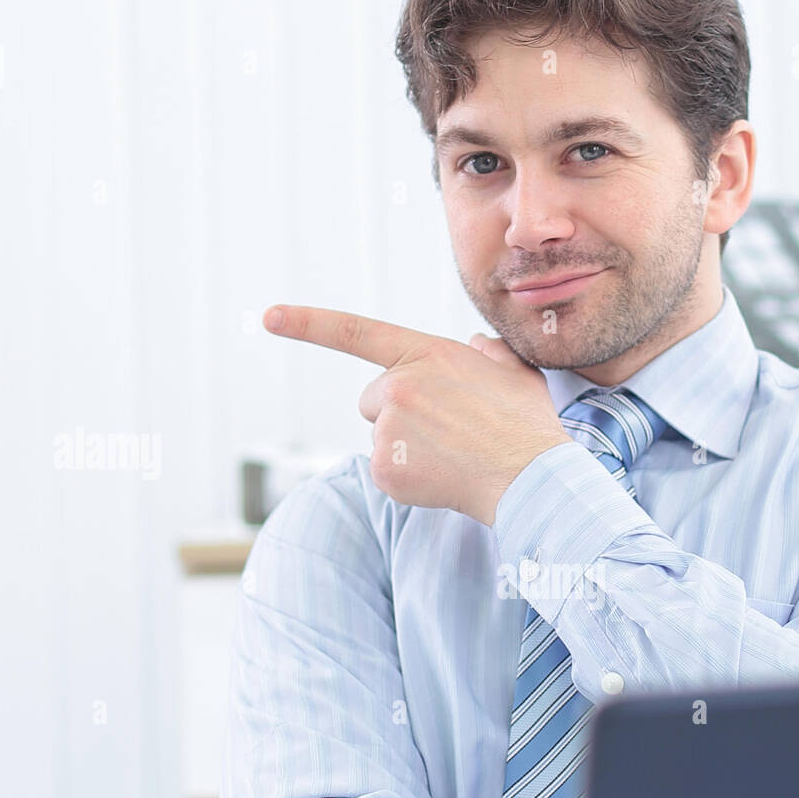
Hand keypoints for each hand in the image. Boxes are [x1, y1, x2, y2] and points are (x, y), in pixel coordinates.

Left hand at [263, 304, 573, 525]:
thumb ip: (488, 354)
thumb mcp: (516, 373)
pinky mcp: (384, 471)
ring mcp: (388, 430)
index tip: (268, 317)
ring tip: (452, 456)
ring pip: (379, 438)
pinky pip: (383, 473)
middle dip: (398, 414)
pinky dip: (408, 480)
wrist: (530, 478)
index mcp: (426, 354)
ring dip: (405, 448)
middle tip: (445, 432)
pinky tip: (442, 479)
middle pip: (372, 400)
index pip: (355, 332)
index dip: (307, 323)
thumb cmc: (527, 427)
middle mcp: (399, 386)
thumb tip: (475, 348)